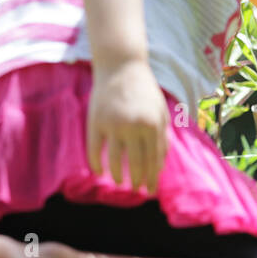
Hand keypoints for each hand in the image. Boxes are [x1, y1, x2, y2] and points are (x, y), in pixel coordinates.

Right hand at [87, 59, 168, 194]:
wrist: (121, 66)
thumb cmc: (144, 90)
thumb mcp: (160, 111)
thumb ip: (161, 136)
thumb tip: (160, 164)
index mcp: (152, 124)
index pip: (154, 158)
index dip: (152, 177)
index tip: (151, 189)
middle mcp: (133, 126)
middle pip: (137, 163)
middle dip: (138, 181)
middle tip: (138, 191)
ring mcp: (113, 124)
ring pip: (115, 160)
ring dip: (118, 176)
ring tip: (121, 184)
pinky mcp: (95, 121)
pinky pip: (94, 149)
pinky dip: (96, 164)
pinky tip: (99, 173)